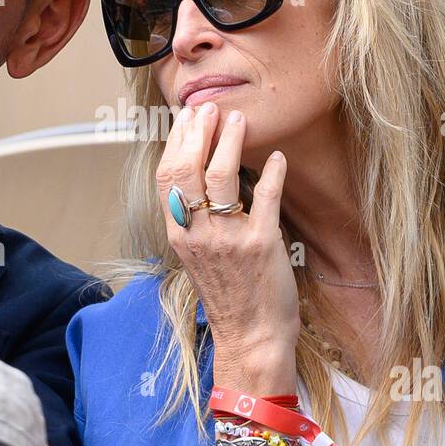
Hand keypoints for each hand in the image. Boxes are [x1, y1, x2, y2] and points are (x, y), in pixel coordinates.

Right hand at [155, 101, 298, 391]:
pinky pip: (266, 197)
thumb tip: (199, 174)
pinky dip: (272, 172)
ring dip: (229, 142)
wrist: (251, 336)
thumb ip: (194, 218)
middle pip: (187, 169)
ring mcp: (227, 238)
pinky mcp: (260, 244)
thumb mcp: (198, 254)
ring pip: (220, 176)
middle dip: (198, 132)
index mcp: (178, 234)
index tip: (188, 117)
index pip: (167, 176)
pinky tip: (277, 157)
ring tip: (239, 121)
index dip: (177, 141)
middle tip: (211, 108)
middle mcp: (197, 234)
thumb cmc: (228, 294)